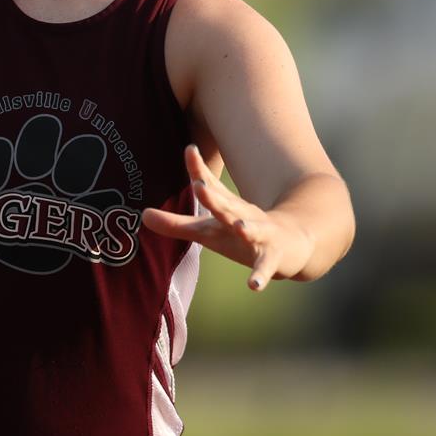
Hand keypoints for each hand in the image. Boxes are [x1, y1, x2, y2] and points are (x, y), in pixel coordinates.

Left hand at [139, 144, 316, 290]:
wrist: (293, 243)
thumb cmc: (240, 236)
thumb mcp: (208, 230)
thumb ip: (176, 224)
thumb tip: (142, 215)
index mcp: (227, 208)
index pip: (211, 187)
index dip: (198, 170)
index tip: (189, 149)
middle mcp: (243, 218)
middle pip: (228, 206)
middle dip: (214, 198)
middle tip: (199, 186)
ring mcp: (261, 236)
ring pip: (254, 231)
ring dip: (247, 228)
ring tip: (237, 227)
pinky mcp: (273, 258)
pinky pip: (265, 267)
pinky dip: (260, 276)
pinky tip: (253, 286)